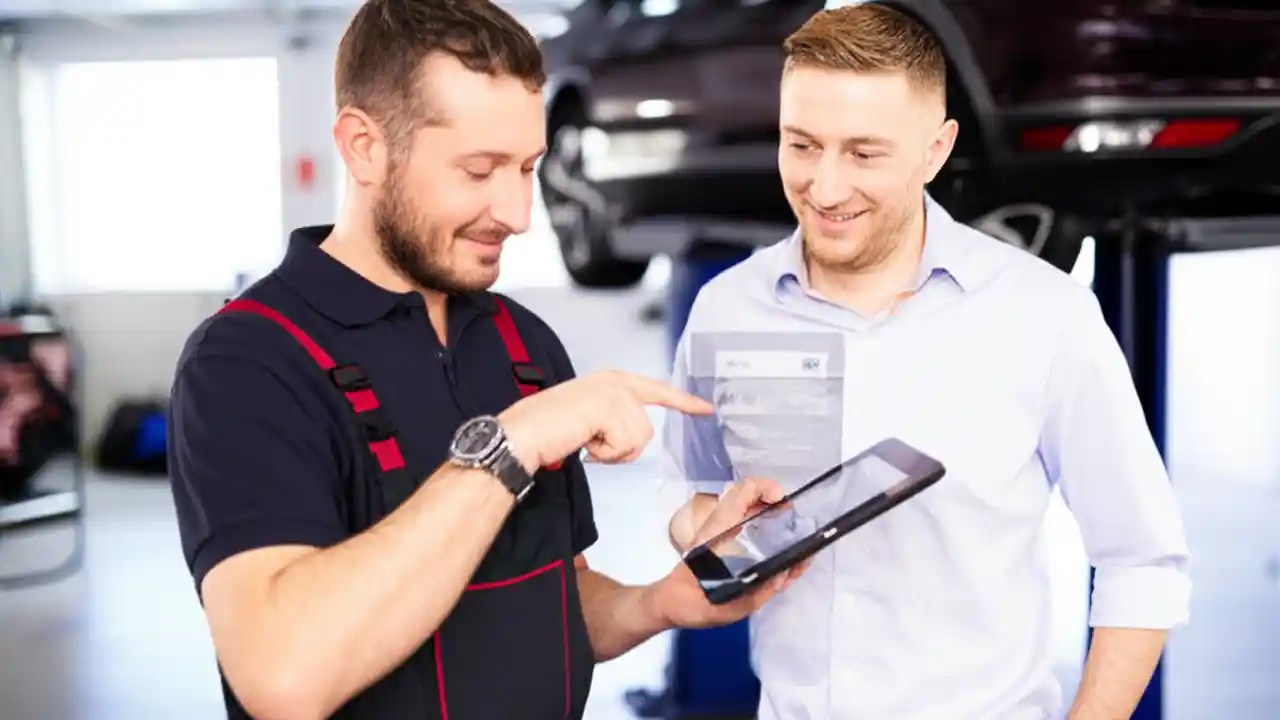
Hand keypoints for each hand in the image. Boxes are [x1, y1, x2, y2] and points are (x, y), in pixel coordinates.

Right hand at [498, 369, 712, 472]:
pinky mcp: (608, 407)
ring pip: (638, 439)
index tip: (706, 408)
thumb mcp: (589, 417)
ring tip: (584, 440)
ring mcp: (612, 392)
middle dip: (623, 448)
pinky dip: (605, 454)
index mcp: (612, 380)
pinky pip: (625, 445)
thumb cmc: (548, 430)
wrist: (523, 434)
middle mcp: (615, 381)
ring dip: (612, 451)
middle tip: (591, 443)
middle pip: (646, 429)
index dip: (683, 401)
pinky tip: (583, 442)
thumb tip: (633, 435)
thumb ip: (614, 417)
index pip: (656, 389)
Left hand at [646, 478, 812, 629]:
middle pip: (744, 492)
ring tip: (787, 524)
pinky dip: (759, 517)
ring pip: (743, 503)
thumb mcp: (731, 608)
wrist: (669, 603)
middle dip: (772, 498)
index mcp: (718, 534)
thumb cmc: (693, 605)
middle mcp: (717, 525)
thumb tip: (786, 572)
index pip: (740, 493)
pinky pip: (740, 517)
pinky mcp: (718, 536)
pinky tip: (772, 535)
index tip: (783, 504)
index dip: (764, 489)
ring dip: (767, 506)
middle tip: (792, 517)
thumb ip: (761, 592)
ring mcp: (716, 529)